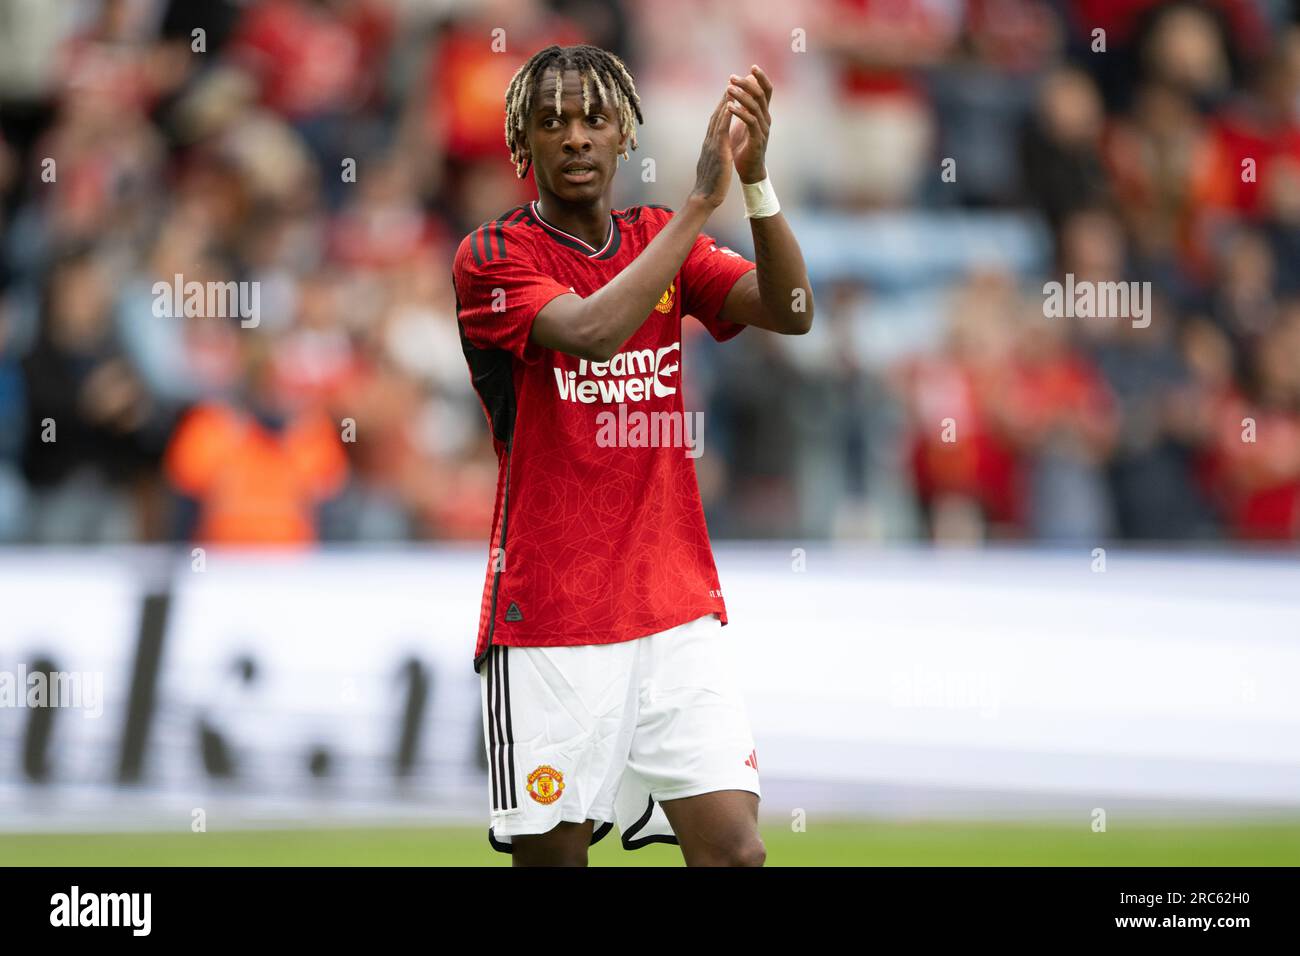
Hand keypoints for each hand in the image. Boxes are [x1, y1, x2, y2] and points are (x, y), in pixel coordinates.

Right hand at [690, 89, 734, 207]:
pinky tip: (732, 104)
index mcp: (710, 145)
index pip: (716, 122)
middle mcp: (709, 141)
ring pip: (718, 117)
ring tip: (732, 86)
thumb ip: (716, 155)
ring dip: (725, 101)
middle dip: (724, 98)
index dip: (722, 107)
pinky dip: (726, 114)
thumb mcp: (714, 165)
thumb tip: (718, 151)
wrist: (705, 197)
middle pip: (716, 114)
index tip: (729, 94)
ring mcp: (712, 144)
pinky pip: (722, 128)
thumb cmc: (711, 185)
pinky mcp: (718, 149)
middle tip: (731, 82)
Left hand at [727, 65, 771, 183]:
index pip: (766, 91)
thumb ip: (743, 109)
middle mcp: (766, 119)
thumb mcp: (743, 125)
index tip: (752, 66)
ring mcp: (763, 129)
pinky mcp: (757, 140)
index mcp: (763, 114)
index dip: (761, 78)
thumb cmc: (744, 149)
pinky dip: (740, 113)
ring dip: (741, 96)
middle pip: (760, 95)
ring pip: (755, 107)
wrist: (749, 172)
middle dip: (747, 84)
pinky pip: (750, 122)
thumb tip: (739, 93)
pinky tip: (729, 106)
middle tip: (732, 77)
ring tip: (728, 88)